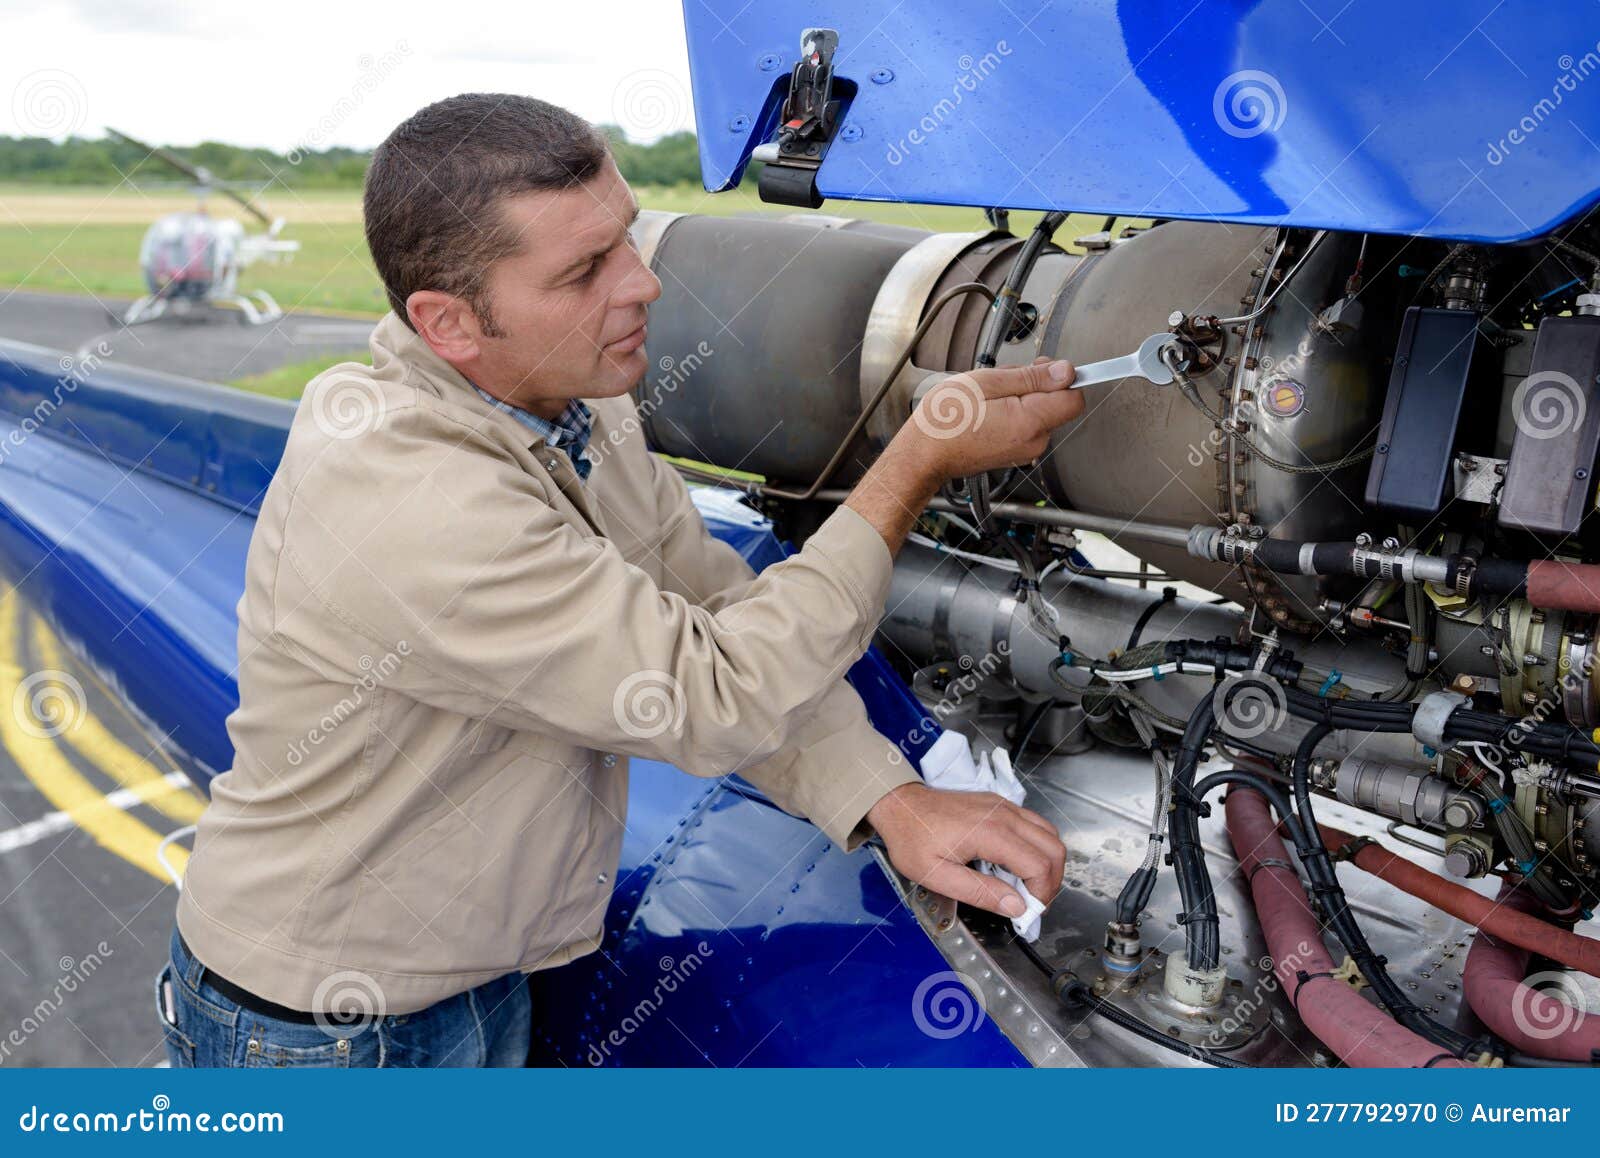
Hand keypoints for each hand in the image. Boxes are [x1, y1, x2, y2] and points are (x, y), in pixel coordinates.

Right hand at [844, 358, 1082, 553]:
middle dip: (1035, 384)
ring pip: (1039, 411)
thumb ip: (1032, 377)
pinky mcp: (1014, 452)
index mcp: (1030, 422)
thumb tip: (1066, 372)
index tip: (1042, 368)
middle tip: (1000, 381)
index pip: (1075, 397)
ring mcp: (1024, 450)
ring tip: (987, 398)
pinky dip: (1012, 412)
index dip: (1062, 377)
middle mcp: (1034, 441)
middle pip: (1056, 402)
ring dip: (1020, 397)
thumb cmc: (946, 418)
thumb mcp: (987, 382)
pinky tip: (986, 411)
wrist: (924, 454)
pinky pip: (1026, 424)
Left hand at [865, 781, 1064, 918]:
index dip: (1041, 894)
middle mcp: (1004, 815)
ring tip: (1028, 886)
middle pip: (1054, 848)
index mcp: (991, 832)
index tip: (1027, 912)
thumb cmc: (912, 838)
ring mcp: (1003, 806)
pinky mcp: (1000, 804)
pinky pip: (1035, 824)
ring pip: (1049, 833)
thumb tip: (1015, 906)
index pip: (1039, 865)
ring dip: (1048, 863)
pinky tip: (1017, 865)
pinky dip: (1038, 847)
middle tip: (1034, 903)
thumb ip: (979, 891)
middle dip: (1052, 881)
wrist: (899, 804)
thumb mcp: (936, 875)